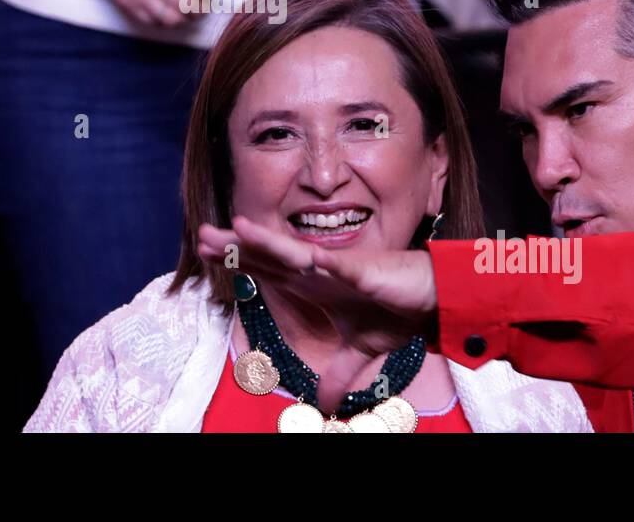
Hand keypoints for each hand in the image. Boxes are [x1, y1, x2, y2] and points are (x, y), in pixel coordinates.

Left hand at [197, 216, 437, 412]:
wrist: (433, 299)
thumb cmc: (394, 311)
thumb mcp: (360, 351)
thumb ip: (338, 373)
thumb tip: (322, 404)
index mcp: (312, 285)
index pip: (265, 270)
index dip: (236, 260)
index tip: (204, 252)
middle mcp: (319, 271)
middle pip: (268, 257)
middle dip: (235, 246)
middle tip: (201, 236)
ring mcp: (339, 269)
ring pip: (295, 254)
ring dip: (266, 242)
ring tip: (237, 228)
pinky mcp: (366, 272)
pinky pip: (343, 268)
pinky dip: (328, 264)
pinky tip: (310, 257)